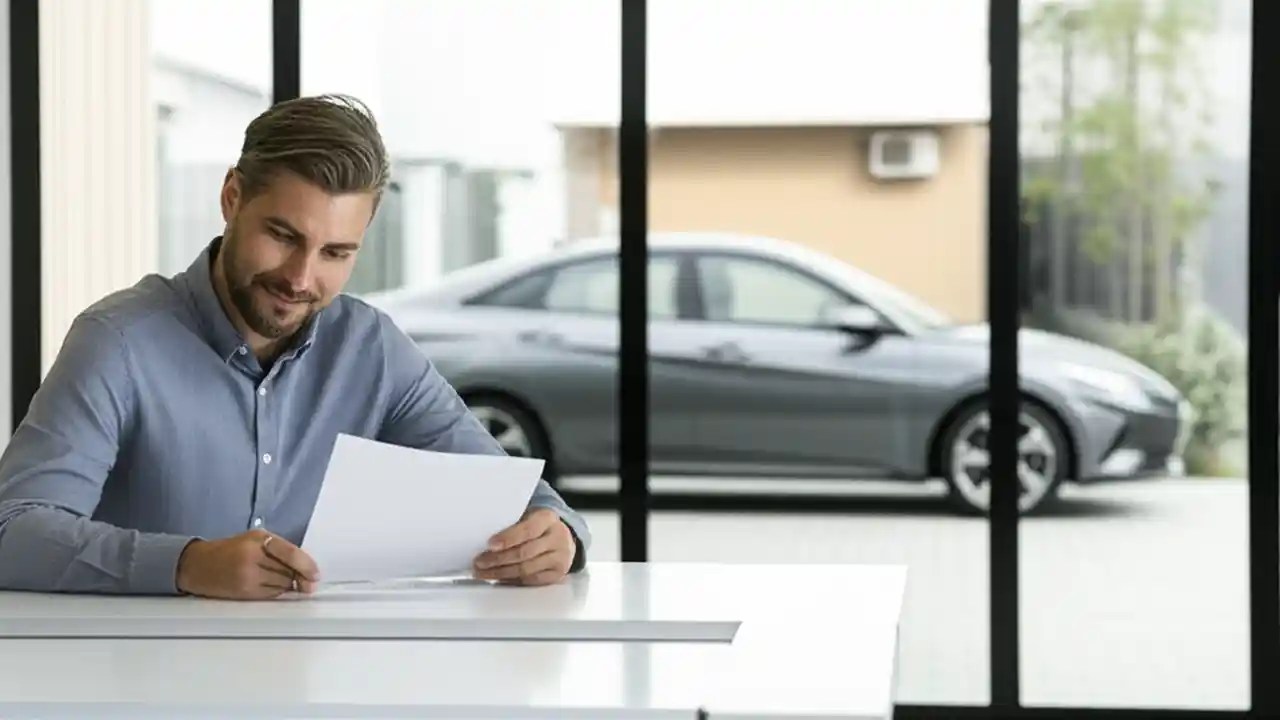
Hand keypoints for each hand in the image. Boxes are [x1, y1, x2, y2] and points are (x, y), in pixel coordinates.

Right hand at [176, 529, 320, 599]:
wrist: (197, 565)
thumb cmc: (229, 550)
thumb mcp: (253, 539)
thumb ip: (278, 549)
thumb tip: (306, 568)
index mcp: (258, 539)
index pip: (290, 553)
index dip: (307, 566)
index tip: (316, 575)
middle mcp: (252, 557)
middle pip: (288, 571)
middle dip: (299, 576)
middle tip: (304, 579)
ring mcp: (247, 576)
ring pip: (282, 585)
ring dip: (288, 585)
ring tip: (280, 579)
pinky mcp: (244, 592)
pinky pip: (271, 594)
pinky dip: (276, 592)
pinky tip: (270, 586)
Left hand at [473, 508, 575, 585]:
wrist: (560, 538)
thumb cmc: (537, 526)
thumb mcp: (527, 517)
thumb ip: (511, 525)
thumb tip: (482, 539)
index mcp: (548, 518)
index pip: (528, 530)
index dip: (508, 538)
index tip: (489, 544)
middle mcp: (557, 538)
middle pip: (525, 552)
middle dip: (498, 559)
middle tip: (479, 562)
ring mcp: (560, 557)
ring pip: (526, 569)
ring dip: (501, 573)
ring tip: (484, 572)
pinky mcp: (557, 574)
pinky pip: (531, 581)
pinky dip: (512, 581)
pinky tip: (499, 578)